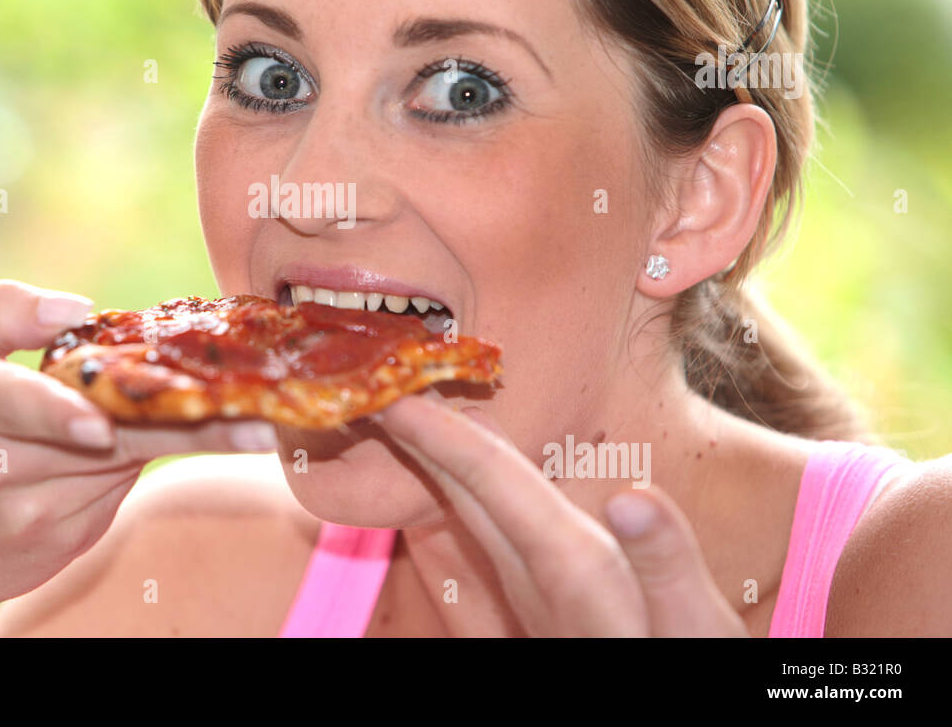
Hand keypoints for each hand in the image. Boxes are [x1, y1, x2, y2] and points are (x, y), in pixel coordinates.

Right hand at [0, 279, 276, 636]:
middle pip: (104, 436)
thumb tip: (80, 306)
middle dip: (187, 425)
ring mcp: (34, 515)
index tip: (96, 425)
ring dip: (192, 433)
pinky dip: (156, 450)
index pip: (7, 404)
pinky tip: (199, 431)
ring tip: (263, 416)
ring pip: (127, 459)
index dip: (54, 413)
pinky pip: (122, 482)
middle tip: (261, 418)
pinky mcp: (68, 537)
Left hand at [370, 395, 747, 636]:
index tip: (393, 397)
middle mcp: (535, 589)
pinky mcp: (543, 624)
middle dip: (429, 443)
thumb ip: (666, 566)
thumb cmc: (687, 668)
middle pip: (470, 500)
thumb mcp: (697, 629)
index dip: (442, 435)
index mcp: (571, 574)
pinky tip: (468, 500)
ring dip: (447, 471)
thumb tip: (632, 496)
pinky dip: (472, 508)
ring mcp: (533, 610)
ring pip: (477, 524)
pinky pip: (492, 550)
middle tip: (388, 391)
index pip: (493, 485)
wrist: (654, 723)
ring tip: (422, 425)